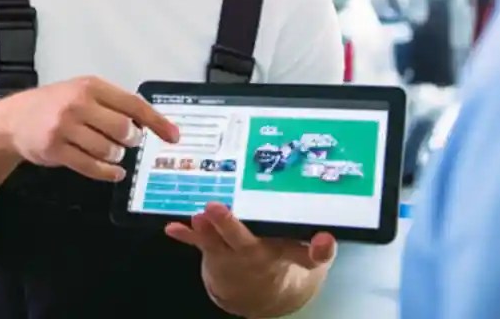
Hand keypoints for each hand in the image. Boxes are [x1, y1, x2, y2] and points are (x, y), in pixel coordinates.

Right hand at [0, 76, 180, 181]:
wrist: (13, 120)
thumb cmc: (54, 104)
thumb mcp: (81, 91)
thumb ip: (111, 103)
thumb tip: (147, 123)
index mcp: (90, 86)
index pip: (133, 103)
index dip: (157, 121)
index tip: (174, 136)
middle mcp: (78, 104)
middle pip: (123, 129)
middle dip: (131, 140)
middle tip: (127, 142)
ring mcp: (65, 128)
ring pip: (108, 150)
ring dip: (116, 156)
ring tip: (111, 152)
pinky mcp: (55, 150)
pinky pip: (92, 167)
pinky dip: (109, 172)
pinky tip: (113, 171)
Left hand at [166, 203, 336, 316]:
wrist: (259, 291)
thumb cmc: (283, 260)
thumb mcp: (305, 260)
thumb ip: (319, 251)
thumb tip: (327, 240)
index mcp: (282, 254)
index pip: (304, 254)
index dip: (317, 249)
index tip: (324, 240)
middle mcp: (254, 254)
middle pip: (242, 240)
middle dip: (228, 225)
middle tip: (216, 208)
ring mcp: (229, 254)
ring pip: (215, 241)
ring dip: (205, 229)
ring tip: (197, 216)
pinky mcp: (212, 250)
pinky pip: (197, 243)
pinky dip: (185, 236)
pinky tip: (172, 228)